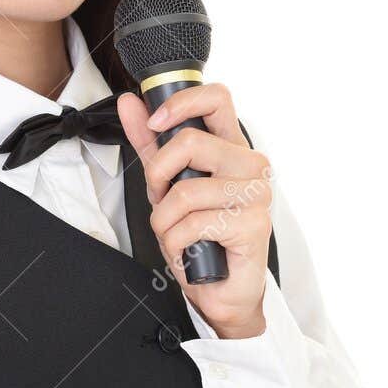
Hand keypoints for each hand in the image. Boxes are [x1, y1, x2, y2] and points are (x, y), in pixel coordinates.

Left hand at [117, 83, 272, 337]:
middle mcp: (250, 165)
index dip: (181, 102)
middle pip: (190, 142)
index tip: (154, 122)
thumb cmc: (199, 236)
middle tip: (160, 198)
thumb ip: (150, 144)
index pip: (217, 98)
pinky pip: (194, 224)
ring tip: (175, 233)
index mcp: (231, 148)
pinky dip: (177, 242)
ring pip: (186, 191)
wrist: (221, 289)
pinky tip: (188, 251)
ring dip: (165, 220)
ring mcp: (256, 194)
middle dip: (158, 175)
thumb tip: (131, 103)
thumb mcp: (166, 185)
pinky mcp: (254, 224)